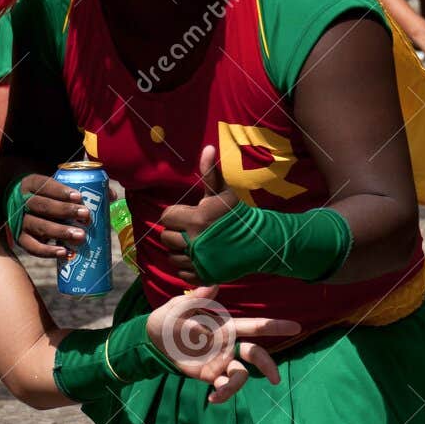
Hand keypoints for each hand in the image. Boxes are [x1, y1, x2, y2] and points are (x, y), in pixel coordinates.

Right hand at [14, 171, 89, 258]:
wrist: (22, 209)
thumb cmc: (48, 197)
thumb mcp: (57, 187)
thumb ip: (82, 187)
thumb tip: (111, 196)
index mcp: (31, 184)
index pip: (44, 185)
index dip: (60, 191)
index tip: (79, 197)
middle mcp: (21, 202)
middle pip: (42, 205)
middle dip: (65, 211)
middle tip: (86, 216)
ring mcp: (19, 222)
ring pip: (38, 226)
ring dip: (60, 232)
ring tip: (81, 236)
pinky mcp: (20, 239)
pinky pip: (32, 247)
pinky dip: (47, 251)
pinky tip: (64, 252)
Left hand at [147, 287, 300, 404]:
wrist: (151, 340)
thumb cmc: (168, 318)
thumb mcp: (178, 306)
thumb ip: (195, 299)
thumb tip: (212, 285)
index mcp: (226, 327)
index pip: (255, 326)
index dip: (275, 326)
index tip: (296, 326)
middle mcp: (228, 345)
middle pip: (255, 355)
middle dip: (267, 365)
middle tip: (276, 379)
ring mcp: (220, 362)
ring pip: (240, 376)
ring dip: (235, 386)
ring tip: (219, 393)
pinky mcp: (210, 376)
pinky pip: (223, 387)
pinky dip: (221, 395)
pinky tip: (211, 399)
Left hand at [159, 145, 238, 276]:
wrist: (258, 242)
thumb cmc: (237, 215)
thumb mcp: (224, 192)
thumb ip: (210, 172)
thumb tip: (207, 147)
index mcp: (197, 219)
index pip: (166, 216)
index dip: (175, 214)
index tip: (188, 214)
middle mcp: (194, 242)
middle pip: (166, 238)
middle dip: (175, 233)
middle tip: (190, 230)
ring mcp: (198, 261)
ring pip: (171, 257)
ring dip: (179, 251)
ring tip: (193, 244)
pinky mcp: (203, 276)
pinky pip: (181, 273)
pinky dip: (186, 267)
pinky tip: (198, 258)